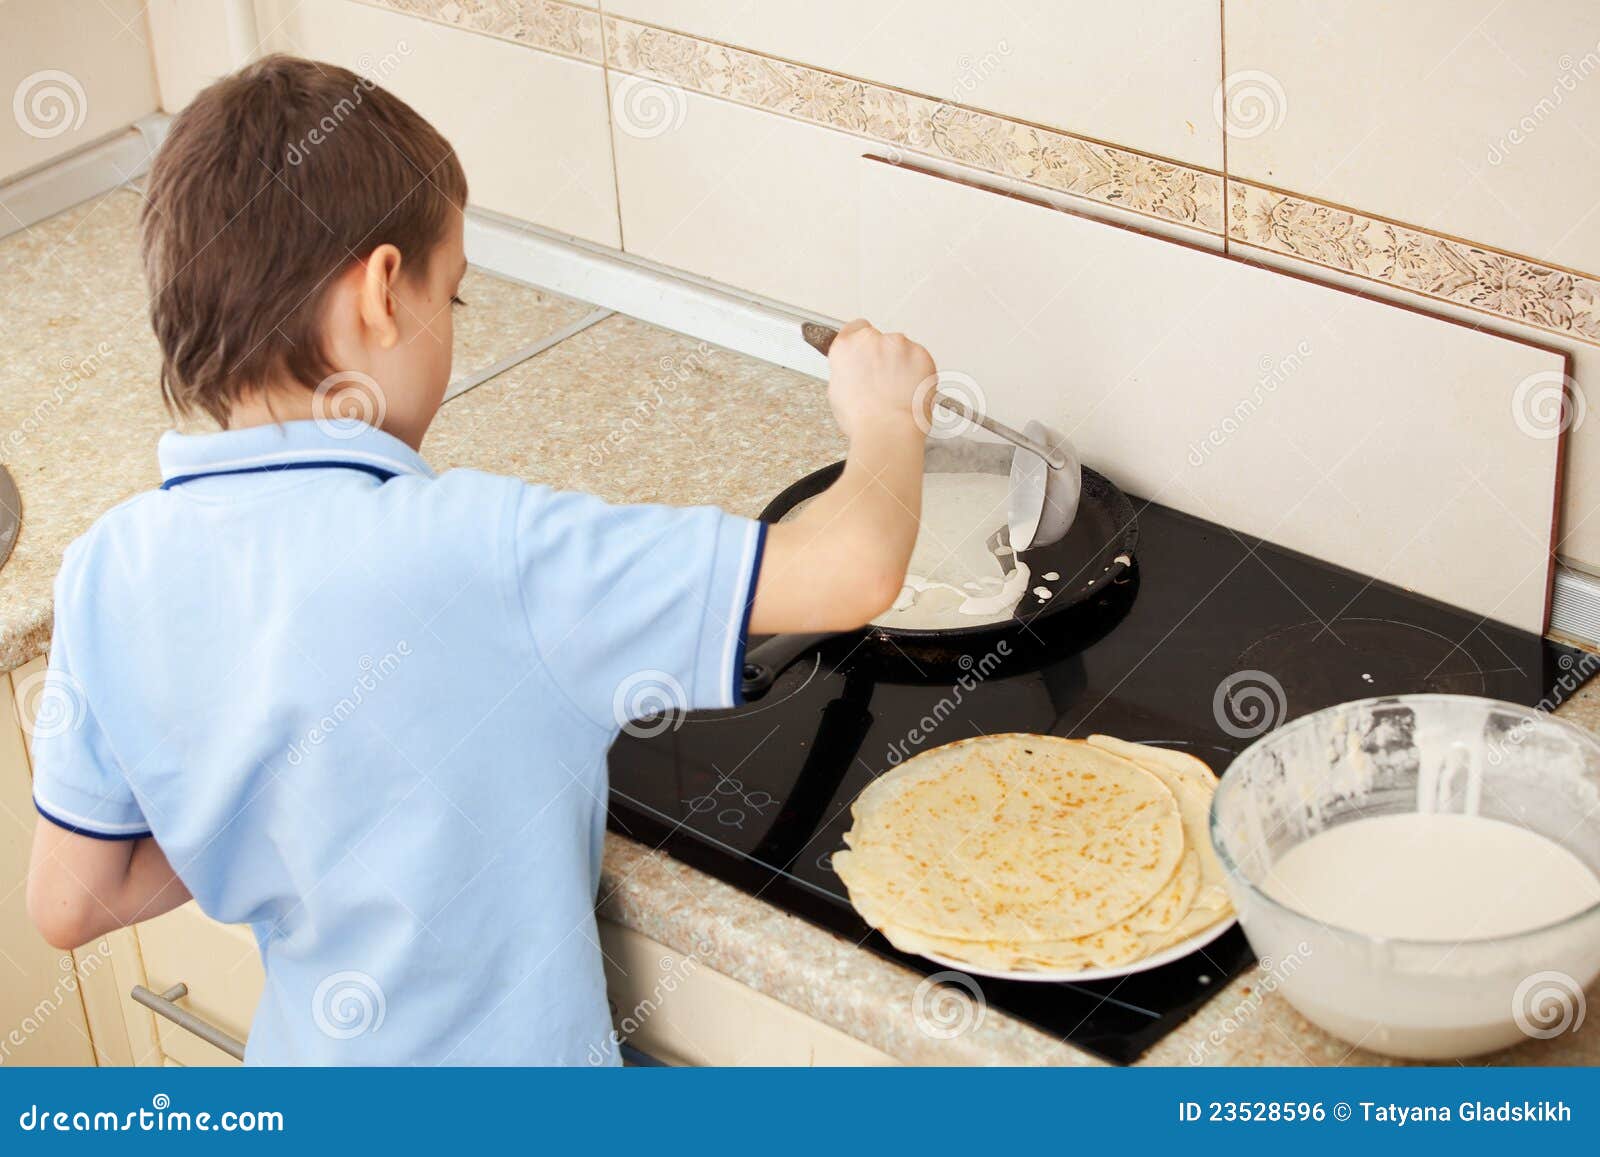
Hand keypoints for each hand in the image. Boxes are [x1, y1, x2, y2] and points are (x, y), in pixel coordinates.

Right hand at [824, 319, 935, 439]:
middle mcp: (872, 340)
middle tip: (882, 381)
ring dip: (901, 363)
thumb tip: (854, 370)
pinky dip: (918, 370)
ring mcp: (899, 345)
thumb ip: (847, 370)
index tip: (866, 353)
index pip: (855, 328)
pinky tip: (910, 389)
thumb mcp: (838, 392)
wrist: (889, 431)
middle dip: (882, 356)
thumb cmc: (864, 419)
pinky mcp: (921, 353)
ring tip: (897, 390)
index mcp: (847, 347)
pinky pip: (919, 357)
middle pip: (879, 339)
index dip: (862, 344)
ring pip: (901, 348)